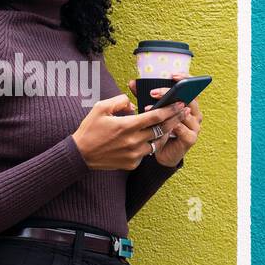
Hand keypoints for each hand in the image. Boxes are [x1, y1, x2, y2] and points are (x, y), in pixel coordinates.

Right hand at [71, 92, 186, 169]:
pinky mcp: (132, 164)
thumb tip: (133, 103)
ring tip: (170, 125)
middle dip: (174, 119)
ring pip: (156, 142)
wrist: (80, 154)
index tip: (179, 103)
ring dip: (163, 134)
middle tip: (183, 111)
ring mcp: (134, 154)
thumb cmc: (90, 129)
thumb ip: (119, 101)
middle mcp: (133, 141)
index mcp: (127, 125)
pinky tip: (149, 139)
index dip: (170, 109)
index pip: (155, 116)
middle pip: (161, 129)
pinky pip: (145, 153)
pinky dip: (148, 145)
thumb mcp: (100, 108)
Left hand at [127, 73, 202, 167]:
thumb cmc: (158, 128)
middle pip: (188, 98)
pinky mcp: (191, 139)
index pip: (192, 86)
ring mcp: (195, 126)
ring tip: (148, 108)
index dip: (185, 79)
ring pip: (185, 113)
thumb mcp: (152, 109)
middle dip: (169, 93)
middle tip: (152, 92)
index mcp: (189, 103)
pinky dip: (171, 125)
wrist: (162, 152)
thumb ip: (144, 96)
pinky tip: (159, 123)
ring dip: (167, 110)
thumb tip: (132, 83)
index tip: (171, 75)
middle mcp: (195, 113)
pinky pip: (182, 129)